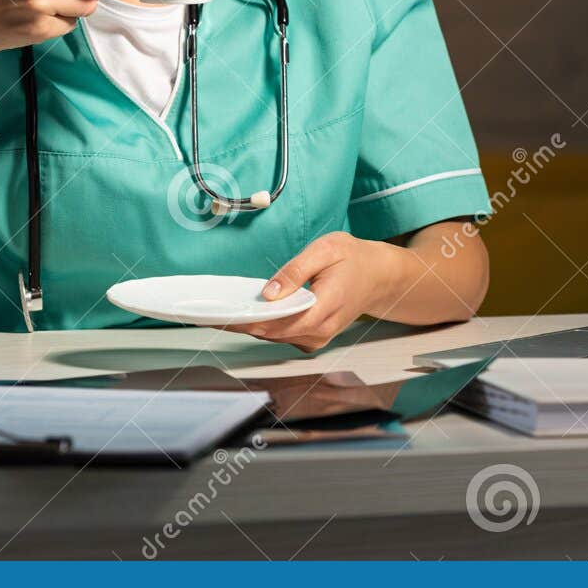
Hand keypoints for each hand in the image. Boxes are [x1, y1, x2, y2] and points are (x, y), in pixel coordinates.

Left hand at [218, 231, 401, 352]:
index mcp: (324, 307)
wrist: (379, 276)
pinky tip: (246, 313)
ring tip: (220, 311)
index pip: (278, 323)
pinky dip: (263, 325)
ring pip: (275, 337)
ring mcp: (317, 337)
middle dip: (240, 323)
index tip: (220, 316)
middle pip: (271, 333)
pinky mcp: (313, 337)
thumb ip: (295, 271)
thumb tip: (267, 293)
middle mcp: (320, 330)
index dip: (246, 321)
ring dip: (249, 325)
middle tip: (208, 313)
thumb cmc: (354, 259)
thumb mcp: (326, 250)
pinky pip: (282, 335)